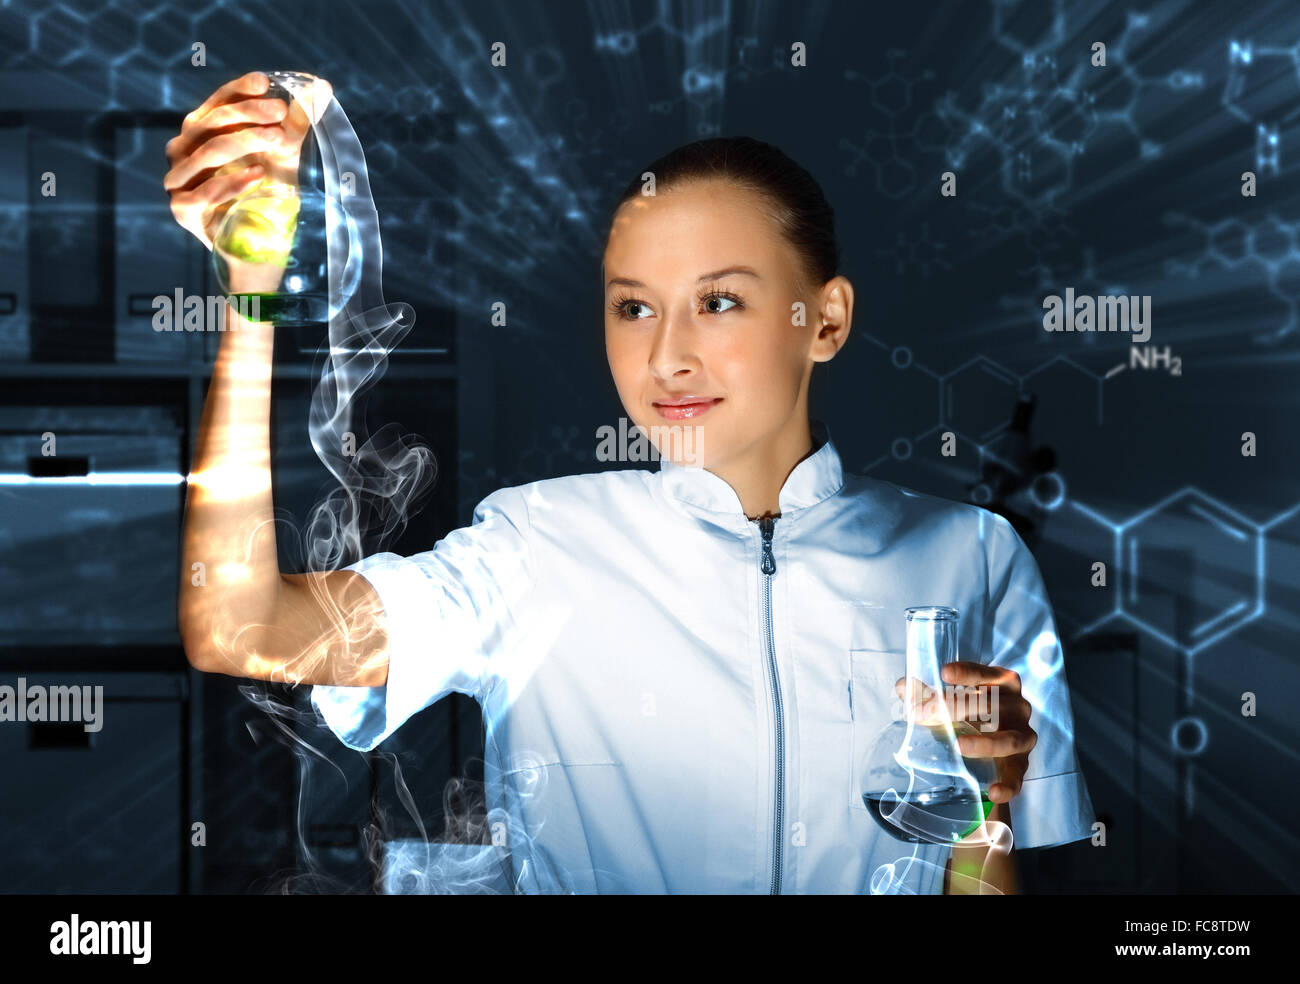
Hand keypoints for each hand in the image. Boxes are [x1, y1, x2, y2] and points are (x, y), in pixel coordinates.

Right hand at [163, 71, 332, 250]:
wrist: (261, 246)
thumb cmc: (268, 195)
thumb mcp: (283, 154)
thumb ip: (295, 122)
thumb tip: (322, 85)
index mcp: (200, 132)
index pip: (217, 103)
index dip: (239, 90)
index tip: (266, 82)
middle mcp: (182, 151)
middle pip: (210, 123)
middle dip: (247, 113)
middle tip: (280, 111)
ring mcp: (178, 180)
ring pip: (207, 152)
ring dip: (245, 141)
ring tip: (279, 138)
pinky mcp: (183, 209)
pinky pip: (205, 190)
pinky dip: (234, 181)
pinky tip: (259, 174)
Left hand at [894, 660, 1036, 805]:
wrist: (989, 747)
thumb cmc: (969, 713)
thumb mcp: (949, 701)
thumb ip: (926, 694)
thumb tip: (902, 686)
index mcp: (1004, 684)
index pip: (988, 675)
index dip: (967, 673)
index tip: (944, 673)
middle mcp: (1019, 708)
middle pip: (994, 706)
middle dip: (959, 708)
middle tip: (929, 713)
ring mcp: (1023, 737)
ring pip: (1009, 740)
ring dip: (985, 743)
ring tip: (959, 746)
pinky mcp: (1020, 765)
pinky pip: (1017, 777)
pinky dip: (1007, 786)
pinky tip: (992, 792)